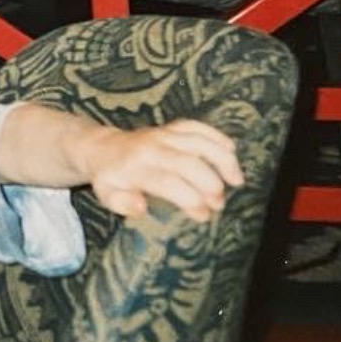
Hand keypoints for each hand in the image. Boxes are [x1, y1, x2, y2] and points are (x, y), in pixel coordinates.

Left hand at [79, 120, 243, 222]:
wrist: (104, 148)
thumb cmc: (110, 178)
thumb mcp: (107, 196)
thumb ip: (121, 203)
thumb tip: (141, 206)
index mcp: (137, 168)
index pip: (168, 183)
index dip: (190, 200)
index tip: (203, 215)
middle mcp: (153, 148)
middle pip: (189, 163)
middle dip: (210, 185)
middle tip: (219, 204)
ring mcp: (164, 134)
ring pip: (199, 141)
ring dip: (222, 160)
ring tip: (236, 181)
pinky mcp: (173, 127)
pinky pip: (197, 126)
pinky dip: (217, 136)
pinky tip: (232, 151)